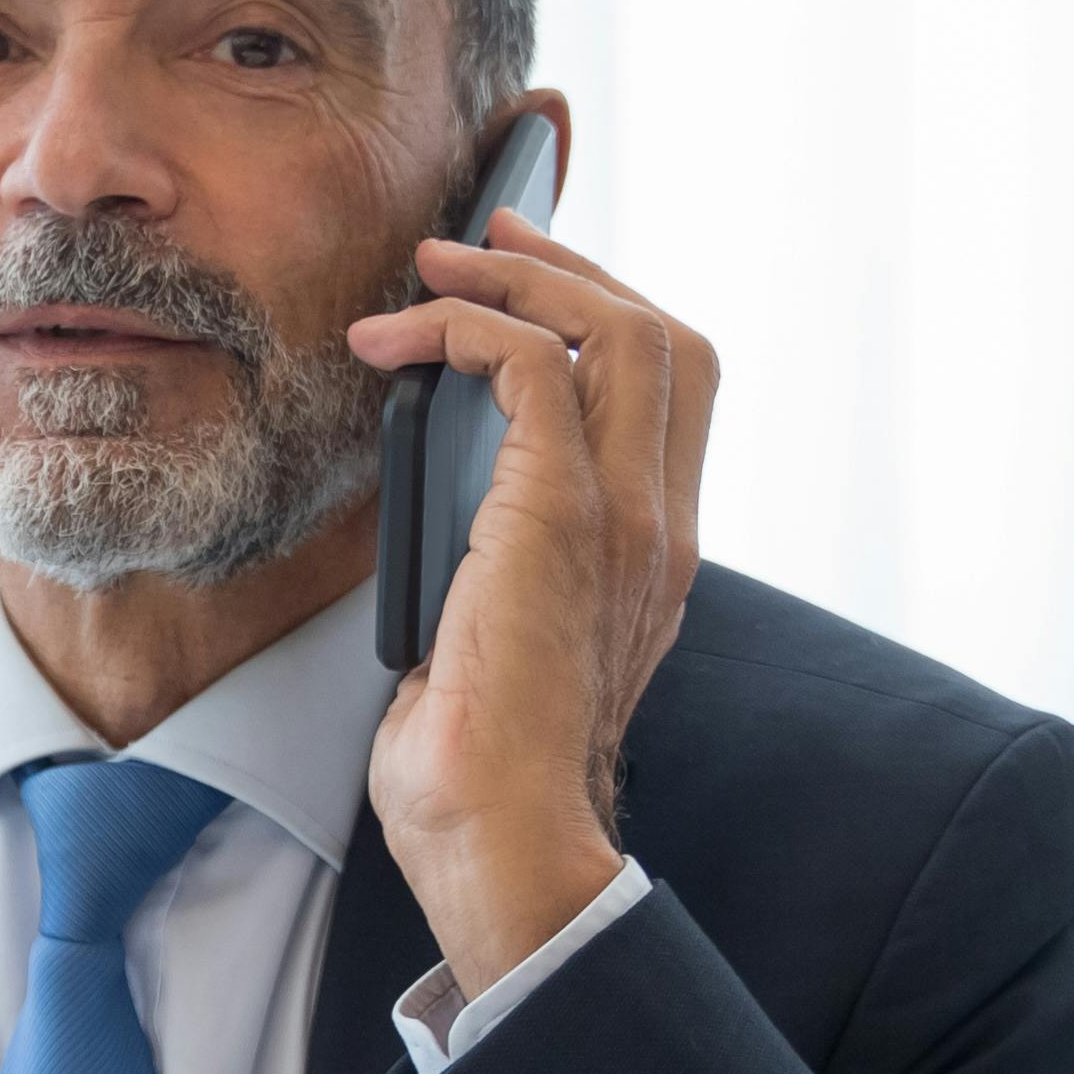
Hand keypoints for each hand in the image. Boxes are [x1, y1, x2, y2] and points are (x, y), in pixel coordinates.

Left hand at [352, 209, 717, 998]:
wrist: (499, 834)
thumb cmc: (480, 763)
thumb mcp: (497, 632)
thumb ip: (499, 560)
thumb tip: (440, 499)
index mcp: (656, 550)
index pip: (674, 389)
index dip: (606, 314)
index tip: (523, 284)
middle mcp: (662, 523)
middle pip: (667, 336)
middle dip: (571, 268)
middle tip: (482, 240)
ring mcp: (627, 517)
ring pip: (619, 328)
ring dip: (519, 279)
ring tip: (433, 269)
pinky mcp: (564, 516)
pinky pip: (534, 366)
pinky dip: (466, 330)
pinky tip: (399, 341)